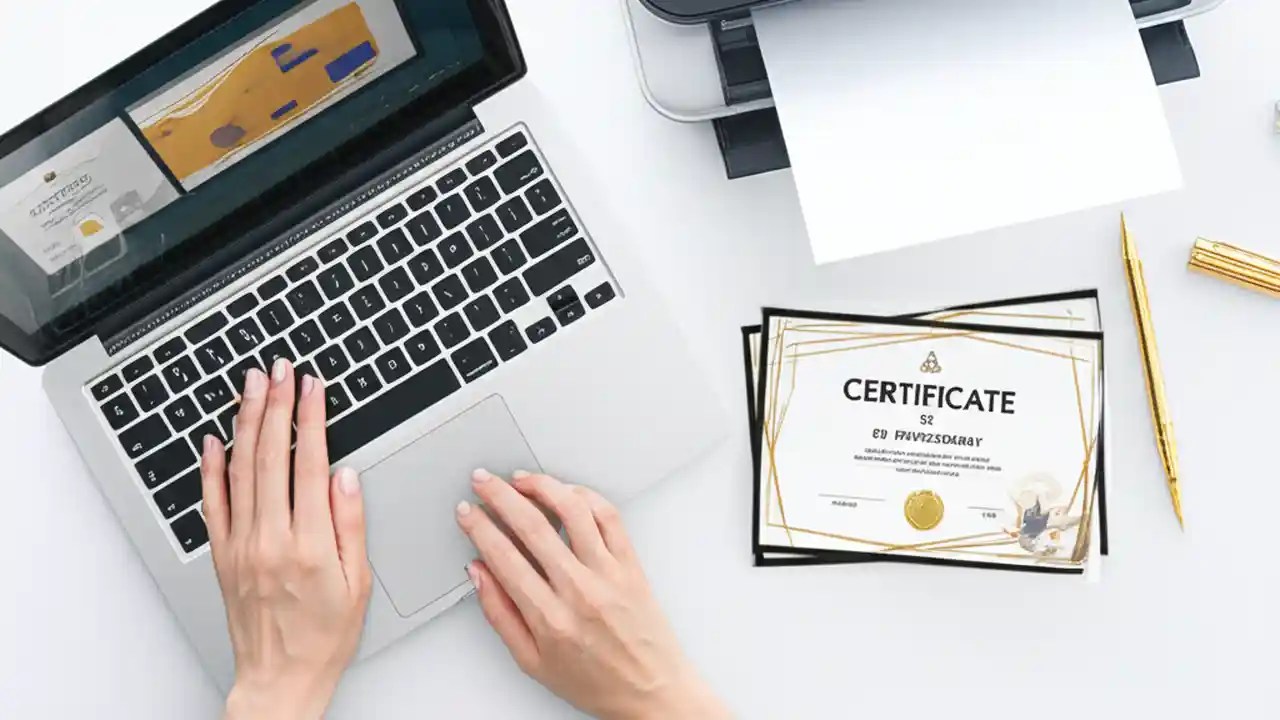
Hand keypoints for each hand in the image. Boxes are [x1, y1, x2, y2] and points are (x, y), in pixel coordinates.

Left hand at [200, 360, 371, 719]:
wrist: (280, 679)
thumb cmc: (324, 637)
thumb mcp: (359, 583)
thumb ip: (351, 524)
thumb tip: (344, 476)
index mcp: (311, 545)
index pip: (309, 464)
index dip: (311, 418)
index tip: (313, 387)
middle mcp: (270, 540)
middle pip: (270, 456)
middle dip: (276, 406)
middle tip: (281, 371)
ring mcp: (241, 546)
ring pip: (240, 470)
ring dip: (246, 422)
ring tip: (252, 387)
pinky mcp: (222, 556)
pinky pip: (213, 503)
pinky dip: (211, 468)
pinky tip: (214, 440)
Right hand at [456, 470, 728, 719]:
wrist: (651, 690)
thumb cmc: (596, 681)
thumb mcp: (532, 661)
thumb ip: (500, 614)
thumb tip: (479, 573)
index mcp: (549, 618)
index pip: (503, 556)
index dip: (479, 527)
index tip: (466, 512)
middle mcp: (579, 590)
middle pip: (532, 525)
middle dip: (499, 495)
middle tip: (483, 481)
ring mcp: (608, 573)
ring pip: (572, 510)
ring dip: (542, 485)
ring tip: (521, 479)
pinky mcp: (631, 564)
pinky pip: (609, 517)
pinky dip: (585, 496)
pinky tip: (567, 492)